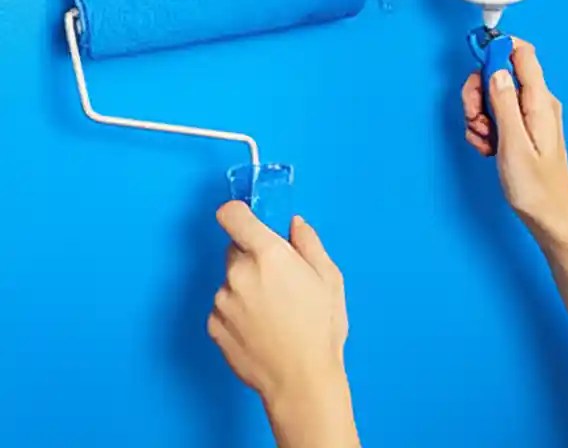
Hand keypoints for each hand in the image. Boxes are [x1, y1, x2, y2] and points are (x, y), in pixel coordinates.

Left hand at [208, 202, 348, 405]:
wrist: (300, 379)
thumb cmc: (320, 329)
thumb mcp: (329, 279)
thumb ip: (309, 244)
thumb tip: (295, 225)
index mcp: (269, 255)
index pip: (232, 215)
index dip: (238, 213)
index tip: (247, 220)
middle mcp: (239, 273)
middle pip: (235, 249)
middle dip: (253, 258)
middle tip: (279, 281)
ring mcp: (222, 300)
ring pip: (229, 281)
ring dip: (245, 288)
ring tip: (273, 313)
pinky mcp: (213, 325)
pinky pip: (223, 308)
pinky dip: (237, 313)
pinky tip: (260, 329)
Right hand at [461, 39, 567, 243]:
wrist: (550, 216)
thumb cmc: (536, 188)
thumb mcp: (513, 144)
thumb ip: (504, 103)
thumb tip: (496, 69)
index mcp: (540, 102)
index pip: (522, 54)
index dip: (497, 50)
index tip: (476, 61)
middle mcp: (539, 103)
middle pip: (501, 74)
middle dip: (479, 92)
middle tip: (475, 119)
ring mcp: (531, 115)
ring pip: (495, 96)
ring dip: (480, 116)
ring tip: (484, 140)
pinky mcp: (524, 128)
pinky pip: (498, 115)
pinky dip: (486, 129)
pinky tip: (488, 148)